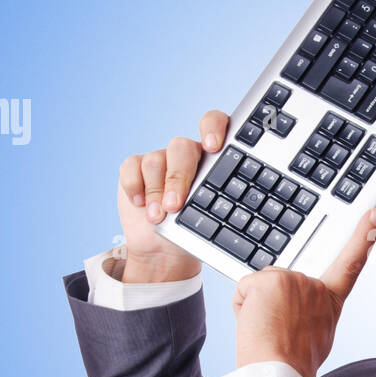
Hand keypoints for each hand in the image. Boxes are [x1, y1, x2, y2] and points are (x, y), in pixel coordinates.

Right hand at [117, 109, 229, 280]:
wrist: (164, 251)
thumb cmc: (196, 232)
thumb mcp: (216, 221)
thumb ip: (226, 207)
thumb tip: (244, 212)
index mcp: (212, 158)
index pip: (214, 125)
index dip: (213, 128)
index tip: (214, 146)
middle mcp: (186, 155)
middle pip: (182, 147)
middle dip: (178, 177)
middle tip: (176, 205)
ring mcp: (160, 159)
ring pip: (155, 160)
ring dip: (156, 191)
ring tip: (159, 217)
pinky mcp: (135, 169)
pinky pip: (131, 166)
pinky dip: (135, 186)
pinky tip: (140, 204)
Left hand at [233, 207, 375, 376]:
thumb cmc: (293, 365)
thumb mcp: (314, 338)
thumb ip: (309, 314)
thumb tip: (290, 310)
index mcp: (330, 302)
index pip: (350, 265)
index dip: (362, 238)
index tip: (374, 216)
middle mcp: (316, 288)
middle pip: (282, 284)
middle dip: (272, 305)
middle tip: (278, 334)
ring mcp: (294, 281)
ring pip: (261, 289)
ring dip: (258, 309)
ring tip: (269, 333)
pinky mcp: (270, 281)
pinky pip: (244, 292)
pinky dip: (243, 309)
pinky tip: (256, 326)